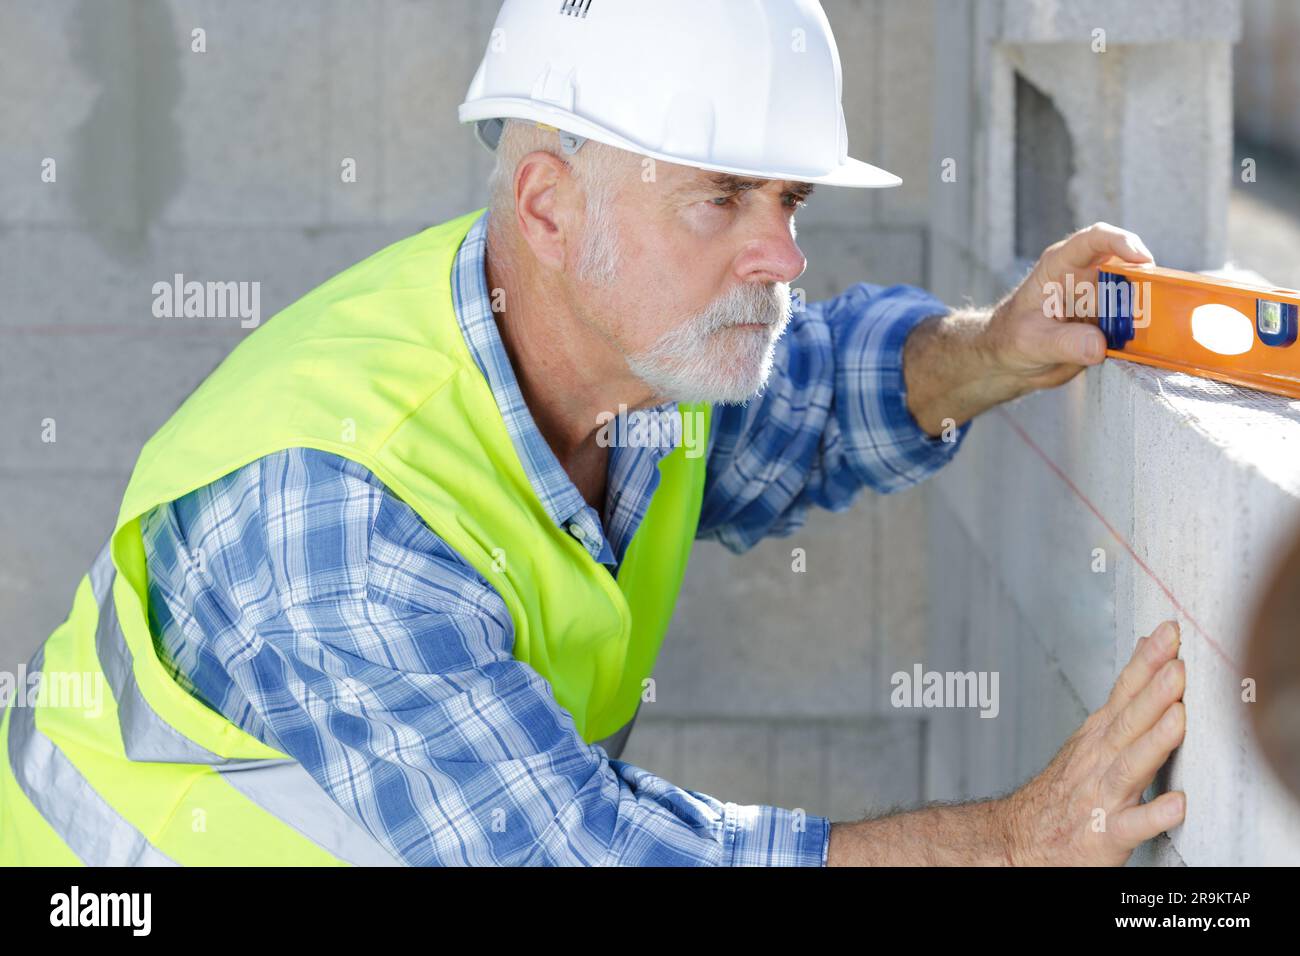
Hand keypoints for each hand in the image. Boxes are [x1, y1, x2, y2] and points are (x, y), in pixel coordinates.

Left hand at [984, 221, 1154, 391]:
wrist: (1010, 361)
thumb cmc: (1011, 339)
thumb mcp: (1031, 342)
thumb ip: (1063, 343)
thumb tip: (1099, 345)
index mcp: (1061, 266)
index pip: (1094, 240)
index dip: (1121, 242)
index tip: (1142, 259)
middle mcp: (1086, 277)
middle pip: (1127, 266)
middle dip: (1147, 280)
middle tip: (1158, 302)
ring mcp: (1101, 300)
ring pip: (1137, 295)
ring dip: (1150, 309)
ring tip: (1156, 329)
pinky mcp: (1110, 323)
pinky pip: (1135, 323)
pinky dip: (1146, 332)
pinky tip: (1150, 347)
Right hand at [1002, 620, 1186, 865]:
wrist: (1022, 838)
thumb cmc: (1067, 790)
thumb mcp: (1092, 738)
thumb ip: (1126, 700)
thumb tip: (1150, 653)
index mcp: (1100, 736)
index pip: (1124, 691)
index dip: (1146, 662)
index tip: (1168, 632)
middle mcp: (1100, 760)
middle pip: (1128, 722)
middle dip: (1153, 692)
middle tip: (1176, 666)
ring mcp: (1103, 796)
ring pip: (1131, 765)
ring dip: (1154, 741)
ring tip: (1178, 718)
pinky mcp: (1106, 835)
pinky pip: (1133, 825)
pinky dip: (1153, 814)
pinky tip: (1177, 804)